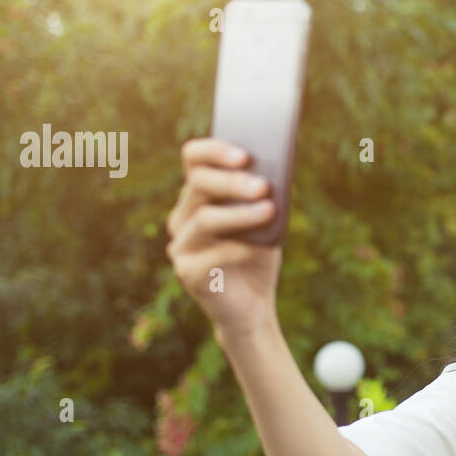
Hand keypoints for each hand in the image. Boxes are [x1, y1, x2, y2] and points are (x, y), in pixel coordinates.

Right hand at [166, 138, 282, 337]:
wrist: (254, 305)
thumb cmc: (258, 254)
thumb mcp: (266, 221)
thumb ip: (264, 196)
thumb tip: (274, 172)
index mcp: (198, 195)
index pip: (194, 159)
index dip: (214, 151)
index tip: (244, 154)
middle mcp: (183, 217)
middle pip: (198, 184)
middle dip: (232, 182)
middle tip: (263, 185)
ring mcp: (181, 245)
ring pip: (204, 219)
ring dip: (239, 214)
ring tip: (269, 211)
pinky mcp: (188, 273)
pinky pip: (211, 256)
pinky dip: (238, 249)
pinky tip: (257, 247)